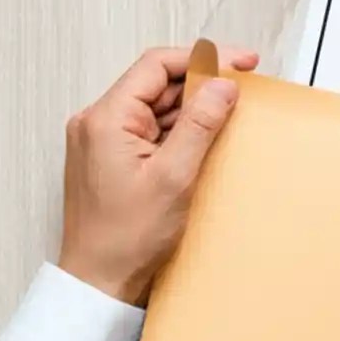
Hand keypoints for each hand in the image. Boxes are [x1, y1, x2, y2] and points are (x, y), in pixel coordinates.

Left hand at [58, 45, 258, 304]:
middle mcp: (97, 123)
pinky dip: (178, 134)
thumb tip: (222, 86)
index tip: (240, 63)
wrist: (99, 282)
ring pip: (155, 109)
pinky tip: (203, 147)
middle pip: (157, 85)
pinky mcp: (110, 160)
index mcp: (106, 118)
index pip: (157, 65)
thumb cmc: (126, 239)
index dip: (202, 58)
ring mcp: (102, 142)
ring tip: (227, 125)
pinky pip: (149, 132)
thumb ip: (200, 125)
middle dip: (200, 87)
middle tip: (242, 93)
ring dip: (192, 113)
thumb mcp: (175, 177)